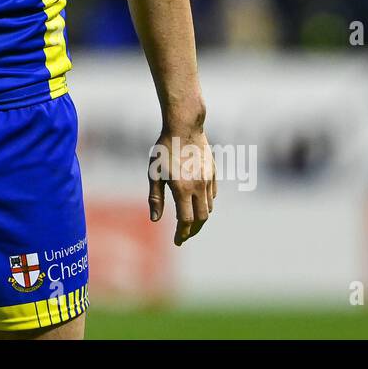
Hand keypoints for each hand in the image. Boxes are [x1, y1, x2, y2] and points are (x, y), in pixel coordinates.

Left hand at [148, 128, 216, 245]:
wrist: (185, 126)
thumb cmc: (164, 149)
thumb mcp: (154, 173)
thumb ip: (155, 198)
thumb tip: (155, 220)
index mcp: (183, 189)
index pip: (186, 221)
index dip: (182, 234)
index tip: (177, 241)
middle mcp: (199, 187)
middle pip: (201, 218)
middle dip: (193, 231)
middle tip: (184, 236)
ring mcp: (208, 180)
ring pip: (209, 207)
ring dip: (200, 218)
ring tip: (190, 222)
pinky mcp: (213, 173)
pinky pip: (212, 195)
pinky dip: (206, 204)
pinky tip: (199, 204)